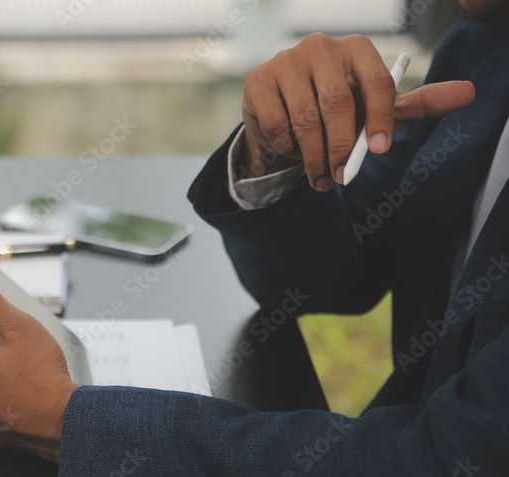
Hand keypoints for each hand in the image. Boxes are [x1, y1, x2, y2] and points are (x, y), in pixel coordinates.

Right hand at [240, 33, 475, 190]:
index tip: (378, 151)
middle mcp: (320, 47)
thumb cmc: (339, 110)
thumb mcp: (379, 109)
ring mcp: (285, 61)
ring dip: (314, 158)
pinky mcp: (258, 80)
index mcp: (355, 48)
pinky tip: (293, 152)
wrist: (285, 113)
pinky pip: (278, 125)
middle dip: (341, 148)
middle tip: (341, 178)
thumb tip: (468, 93)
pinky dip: (287, 148)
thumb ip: (419, 104)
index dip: (380, 119)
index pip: (375, 81)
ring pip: (304, 119)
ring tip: (320, 179)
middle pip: (337, 103)